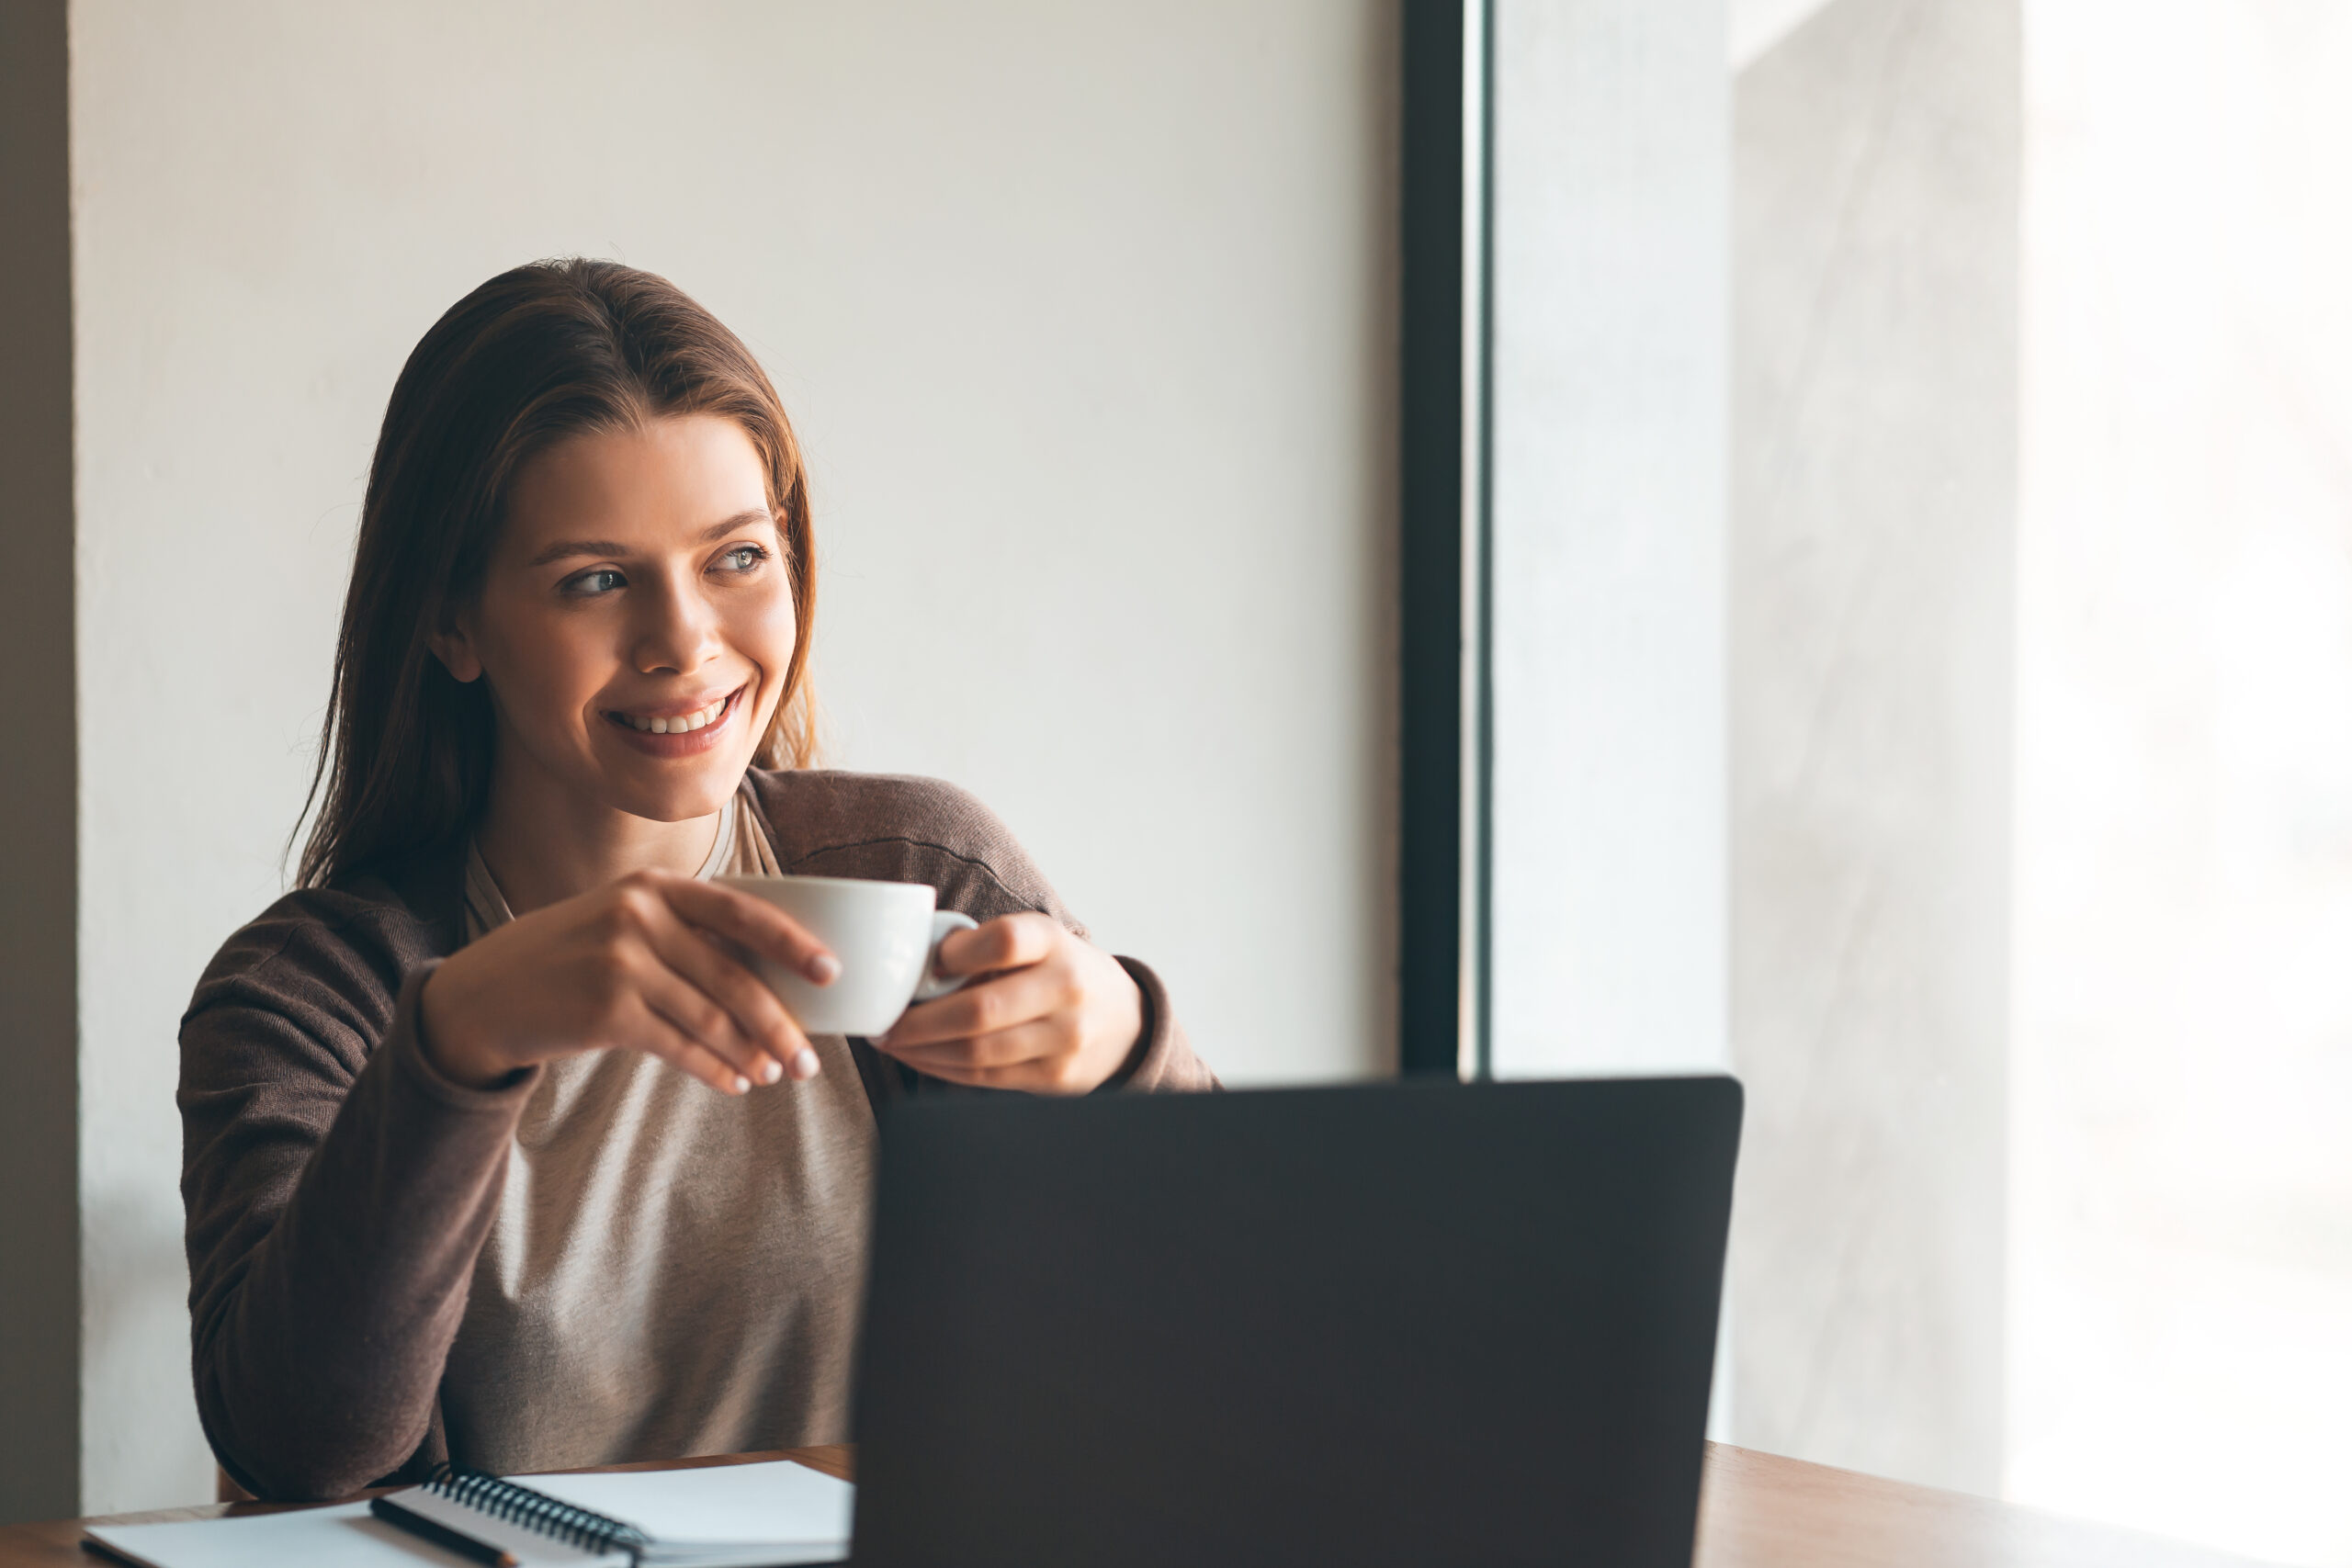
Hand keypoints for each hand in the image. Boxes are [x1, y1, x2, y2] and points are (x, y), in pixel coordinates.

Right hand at [418, 870, 840, 1094]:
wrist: (485, 994)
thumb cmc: (571, 960)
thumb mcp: (622, 924)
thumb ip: (684, 938)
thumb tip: (769, 982)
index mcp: (654, 887)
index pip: (740, 911)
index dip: (791, 942)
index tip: (831, 970)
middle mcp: (639, 916)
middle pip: (733, 977)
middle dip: (779, 1022)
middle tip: (808, 1059)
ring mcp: (620, 962)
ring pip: (710, 1018)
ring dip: (750, 1054)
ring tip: (775, 1074)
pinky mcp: (605, 1010)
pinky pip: (679, 1047)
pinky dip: (713, 1070)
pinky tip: (734, 1083)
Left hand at [873, 912, 1144, 1093]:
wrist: (1125, 1022)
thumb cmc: (1060, 972)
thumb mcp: (1039, 941)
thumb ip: (986, 946)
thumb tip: (915, 968)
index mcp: (1055, 942)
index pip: (1006, 941)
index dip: (958, 954)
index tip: (929, 964)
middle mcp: (1065, 989)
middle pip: (980, 1011)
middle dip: (918, 1023)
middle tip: (883, 1025)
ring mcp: (1064, 1038)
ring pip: (977, 1052)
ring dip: (922, 1051)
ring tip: (893, 1044)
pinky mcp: (1055, 1078)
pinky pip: (985, 1079)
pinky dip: (943, 1070)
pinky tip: (921, 1059)